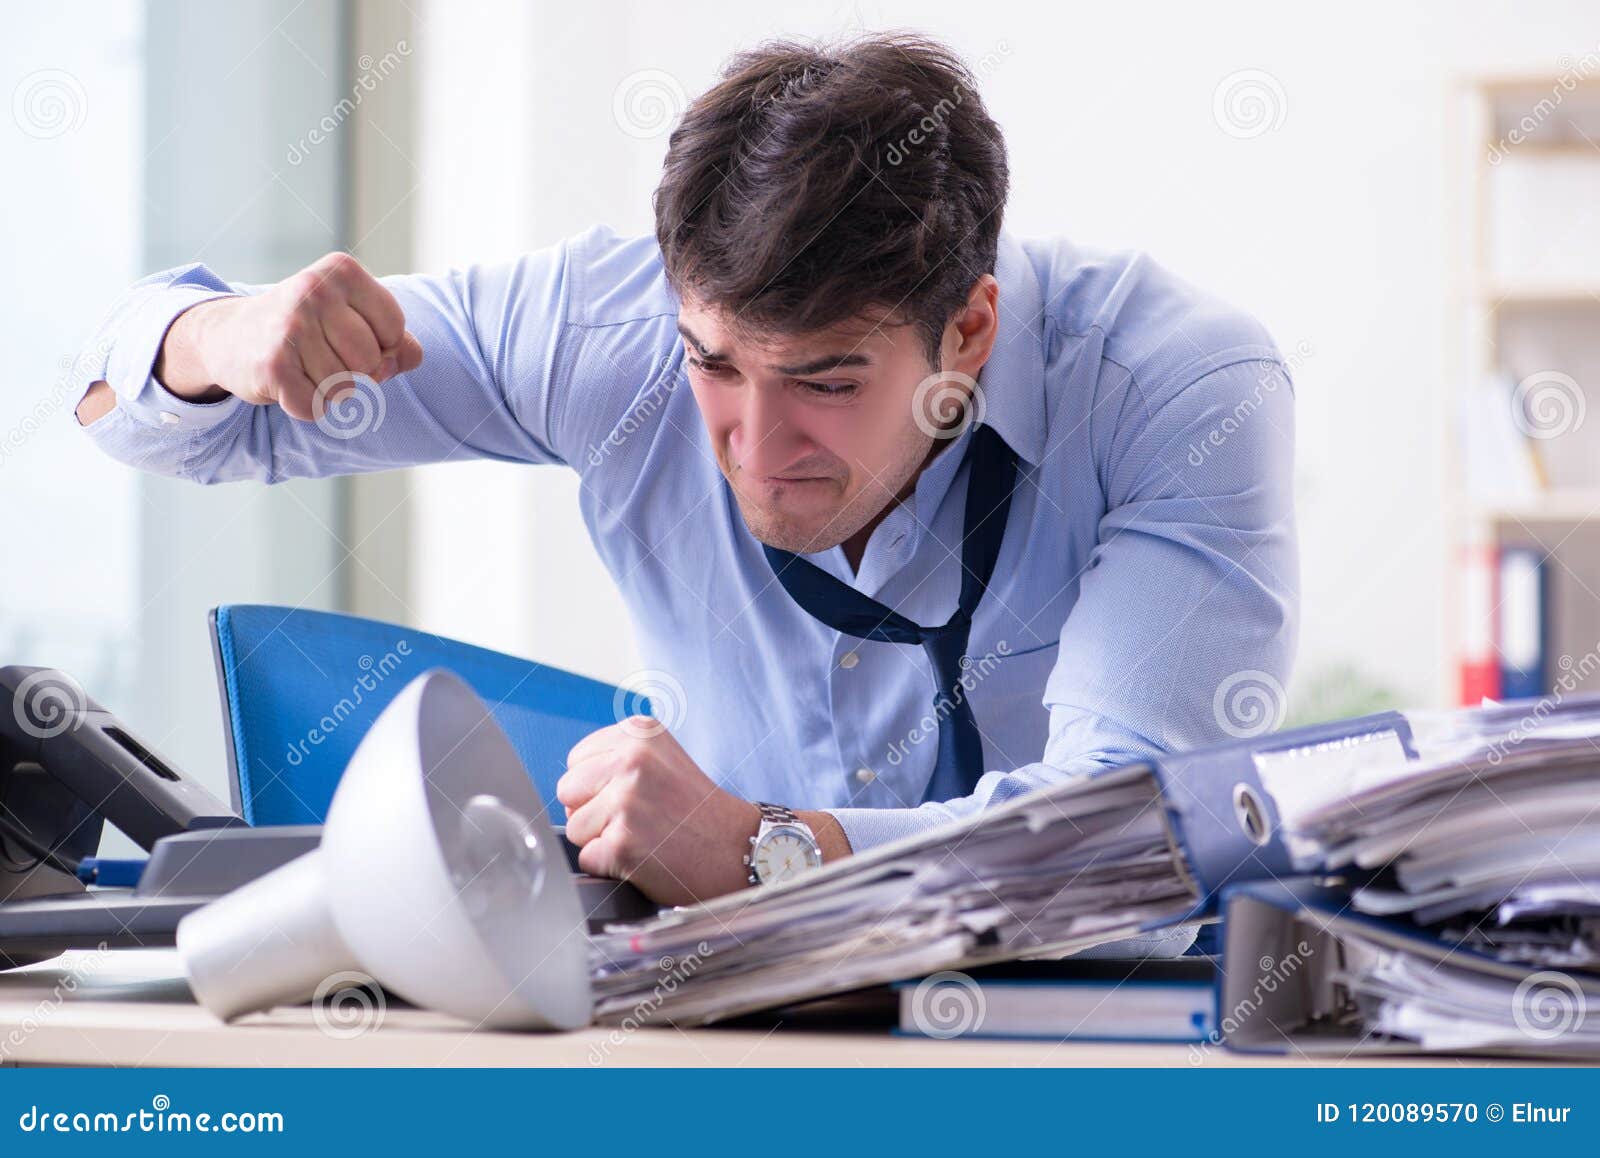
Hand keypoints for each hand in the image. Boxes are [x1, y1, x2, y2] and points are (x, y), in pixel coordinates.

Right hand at [156, 251, 423, 419]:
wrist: (229, 336)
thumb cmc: (307, 328)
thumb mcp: (353, 319)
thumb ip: (396, 340)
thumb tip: (409, 358)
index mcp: (342, 271)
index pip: (394, 328)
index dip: (380, 345)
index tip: (346, 334)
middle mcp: (314, 290)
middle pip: (371, 361)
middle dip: (353, 370)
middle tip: (319, 354)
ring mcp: (291, 326)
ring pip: (346, 388)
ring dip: (326, 389)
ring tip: (301, 365)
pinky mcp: (273, 364)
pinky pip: (315, 407)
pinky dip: (304, 405)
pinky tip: (285, 381)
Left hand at [557, 718, 758, 904]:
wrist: (738, 849)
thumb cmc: (697, 811)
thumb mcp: (661, 759)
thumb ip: (616, 759)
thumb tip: (566, 787)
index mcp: (639, 732)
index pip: (576, 761)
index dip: (599, 785)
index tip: (637, 795)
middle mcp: (632, 760)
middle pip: (567, 790)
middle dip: (593, 810)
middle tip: (639, 818)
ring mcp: (627, 801)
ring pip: (574, 827)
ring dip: (602, 839)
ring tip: (644, 836)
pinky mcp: (623, 843)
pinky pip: (587, 859)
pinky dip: (610, 866)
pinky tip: (644, 857)